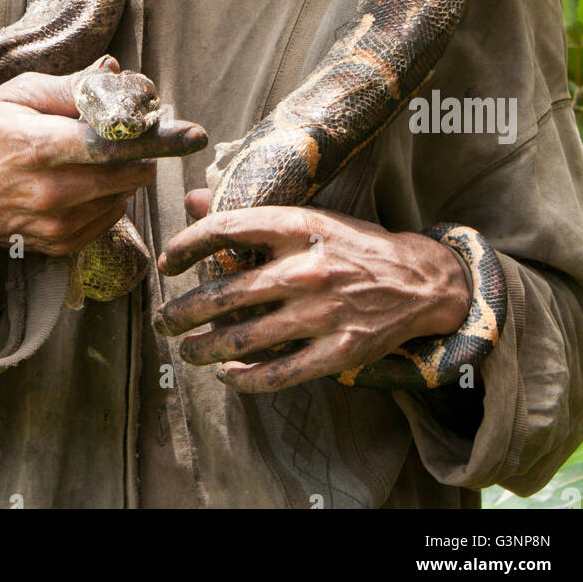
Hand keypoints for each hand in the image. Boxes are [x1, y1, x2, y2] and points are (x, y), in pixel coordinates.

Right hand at [0, 57, 206, 258]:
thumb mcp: (20, 94)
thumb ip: (73, 88)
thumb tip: (116, 73)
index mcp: (42, 147)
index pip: (116, 145)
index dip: (159, 138)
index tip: (194, 133)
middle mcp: (53, 192)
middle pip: (130, 173)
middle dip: (141, 151)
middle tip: (130, 132)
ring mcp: (56, 224)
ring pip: (124, 197)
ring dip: (124, 174)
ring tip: (92, 156)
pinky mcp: (59, 245)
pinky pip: (108, 219)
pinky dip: (109, 198)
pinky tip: (83, 181)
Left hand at [154, 191, 470, 391]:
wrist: (419, 280)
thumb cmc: (353, 245)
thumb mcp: (308, 217)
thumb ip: (248, 213)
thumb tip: (192, 201)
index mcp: (299, 227)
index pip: (226, 230)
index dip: (186, 246)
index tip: (168, 264)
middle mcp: (307, 269)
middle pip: (225, 294)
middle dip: (183, 311)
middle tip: (163, 320)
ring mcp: (323, 313)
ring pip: (243, 340)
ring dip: (204, 349)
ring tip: (187, 350)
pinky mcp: (339, 351)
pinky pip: (279, 374)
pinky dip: (245, 380)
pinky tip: (228, 377)